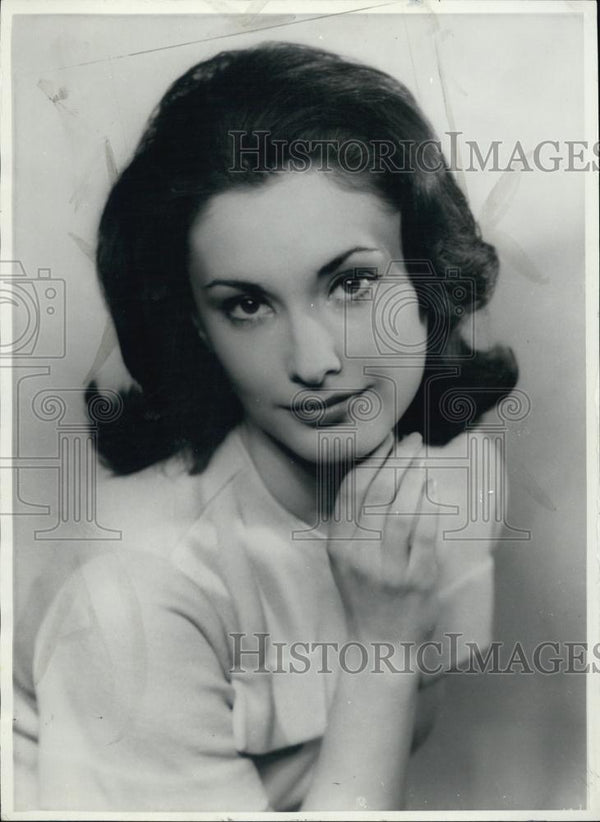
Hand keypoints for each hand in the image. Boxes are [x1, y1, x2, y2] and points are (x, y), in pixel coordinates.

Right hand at [326, 432, 439, 646]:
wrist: (380, 644)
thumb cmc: (364, 593)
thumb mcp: (344, 557)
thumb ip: (352, 520)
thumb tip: (374, 470)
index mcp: (339, 545)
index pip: (352, 490)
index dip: (371, 460)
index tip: (387, 440)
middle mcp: (358, 555)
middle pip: (377, 495)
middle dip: (397, 461)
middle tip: (413, 441)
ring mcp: (388, 570)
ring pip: (401, 512)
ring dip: (414, 481)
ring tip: (423, 462)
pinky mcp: (416, 582)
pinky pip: (425, 537)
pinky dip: (430, 511)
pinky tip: (434, 494)